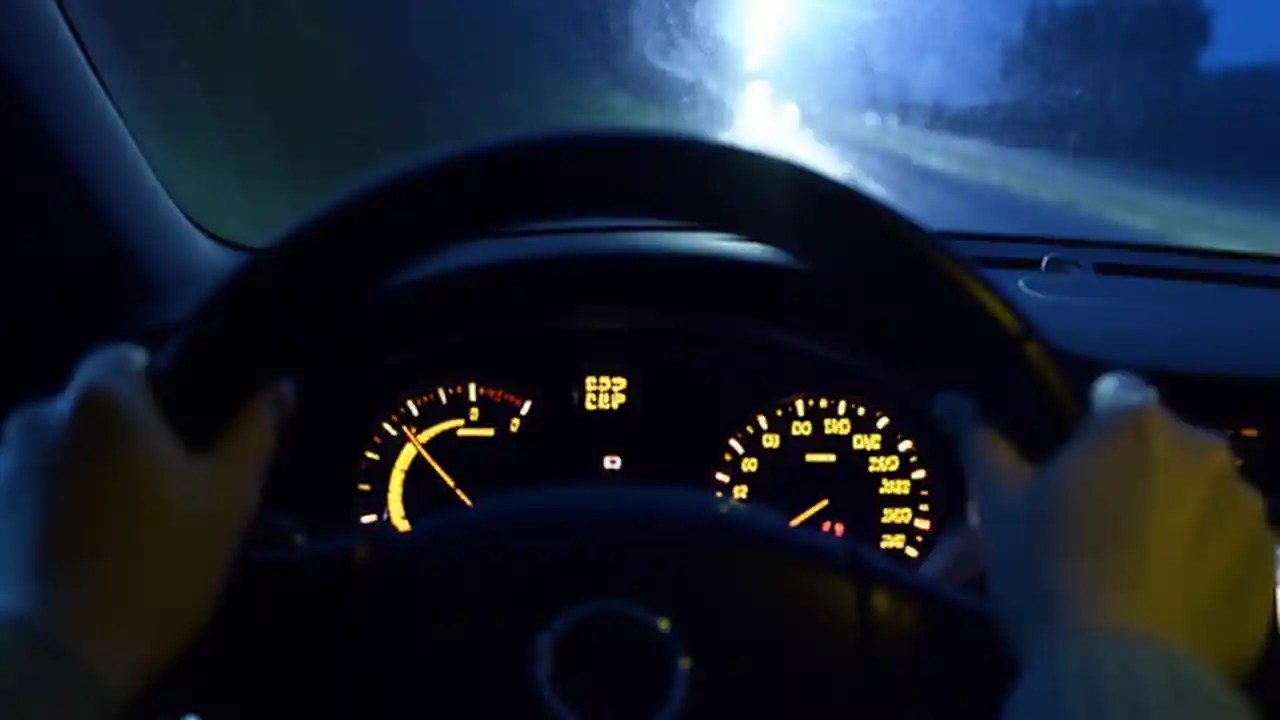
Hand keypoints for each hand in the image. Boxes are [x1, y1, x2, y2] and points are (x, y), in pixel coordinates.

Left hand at [0, 344, 290, 699]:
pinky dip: (58, 501)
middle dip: (125, 431)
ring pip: (59, 447)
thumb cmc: (157, 561)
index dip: (161, 384)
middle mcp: (40, 414)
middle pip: (91, 404)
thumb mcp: (227, 499)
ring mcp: (1, 463)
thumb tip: (281, 386)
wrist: (59, 652)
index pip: (126, 354)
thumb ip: (254, 433)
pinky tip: (86, 545)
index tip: (189, 431)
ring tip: (125, 522)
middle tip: (167, 483)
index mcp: (104, 397)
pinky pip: (33, 486)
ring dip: (88, 468)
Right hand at [940, 372, 1274, 678]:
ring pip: (1201, 499)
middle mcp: (1205, 454)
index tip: (1070, 474)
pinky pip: (1228, 551)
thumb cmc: (1049, 568)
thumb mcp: (1000, 504)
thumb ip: (982, 444)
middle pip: (1164, 449)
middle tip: (1092, 526)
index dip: (1090, 433)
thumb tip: (951, 401)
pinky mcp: (1269, 570)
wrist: (1121, 667)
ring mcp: (1246, 513)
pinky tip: (1162, 599)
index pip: (1114, 398)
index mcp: (1135, 424)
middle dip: (1134, 474)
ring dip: (1173, 517)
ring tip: (1131, 570)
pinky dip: (1201, 564)